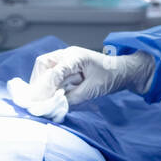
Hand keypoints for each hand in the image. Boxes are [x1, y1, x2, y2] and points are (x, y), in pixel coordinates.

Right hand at [10, 46, 155, 119]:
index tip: (39, 101)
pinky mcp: (67, 66)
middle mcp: (67, 55)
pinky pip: (52, 72)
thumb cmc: (111, 76)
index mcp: (75, 57)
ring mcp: (66, 59)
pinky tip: (50, 95)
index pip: (53, 71)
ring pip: (45, 68)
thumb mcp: (93, 90)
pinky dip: (48, 84)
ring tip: (42, 99)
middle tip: (37, 99)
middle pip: (43, 64)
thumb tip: (56, 105)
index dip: (45, 87)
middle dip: (38, 82)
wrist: (123, 71)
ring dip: (41, 83)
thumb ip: (73, 97)